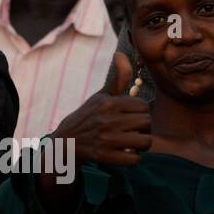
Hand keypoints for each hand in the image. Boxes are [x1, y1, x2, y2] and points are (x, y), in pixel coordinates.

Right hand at [51, 53, 151, 167]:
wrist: (66, 142)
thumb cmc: (90, 116)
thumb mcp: (102, 96)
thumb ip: (118, 78)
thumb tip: (121, 53)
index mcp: (108, 103)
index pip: (144, 106)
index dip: (141, 112)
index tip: (131, 116)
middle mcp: (107, 120)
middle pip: (147, 123)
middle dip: (143, 128)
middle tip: (133, 130)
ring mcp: (106, 139)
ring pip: (145, 142)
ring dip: (141, 144)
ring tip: (131, 142)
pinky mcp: (105, 157)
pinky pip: (134, 159)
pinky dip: (132, 158)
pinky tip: (124, 153)